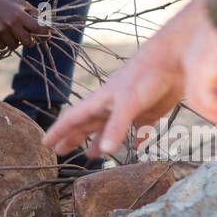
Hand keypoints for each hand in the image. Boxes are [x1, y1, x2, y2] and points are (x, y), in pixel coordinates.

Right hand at [0, 0, 49, 49]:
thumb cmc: (2, 4)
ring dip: (13, 42)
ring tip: (9, 33)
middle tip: (25, 37)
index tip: (47, 36)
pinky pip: (1, 46)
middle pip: (27, 42)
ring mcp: (1, 31)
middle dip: (28, 41)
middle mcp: (11, 24)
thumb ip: (32, 10)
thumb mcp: (18, 3)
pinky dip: (2, 43)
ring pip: (14, 46)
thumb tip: (45, 19)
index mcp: (20, 15)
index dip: (44, 34)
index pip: (38, 28)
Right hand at [43, 0, 200, 156]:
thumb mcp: (128, 103)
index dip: (58, 131)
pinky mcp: (148, 112)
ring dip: (97, 141)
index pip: (72, 118)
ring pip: (108, 129)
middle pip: (86, 125)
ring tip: (89, 155)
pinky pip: (138, 131)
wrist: (172, 60)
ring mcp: (129, 110)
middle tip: (59, 153)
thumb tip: (105, 151)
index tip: (44, 143)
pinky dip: (135, 140)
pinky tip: (135, 149)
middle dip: (72, 138)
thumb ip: (116, 127)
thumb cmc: (145, 76)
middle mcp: (110, 106)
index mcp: (100, 101)